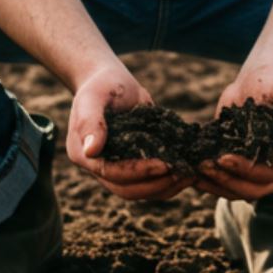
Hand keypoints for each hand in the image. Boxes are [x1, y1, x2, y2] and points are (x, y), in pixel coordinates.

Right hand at [66, 61, 194, 201]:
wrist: (110, 81)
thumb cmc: (101, 85)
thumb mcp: (94, 97)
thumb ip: (91, 121)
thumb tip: (92, 151)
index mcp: (82, 154)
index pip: (111, 172)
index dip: (138, 172)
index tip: (164, 165)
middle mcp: (97, 167)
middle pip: (126, 190)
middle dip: (156, 185)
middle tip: (182, 175)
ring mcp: (115, 168)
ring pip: (139, 191)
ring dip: (165, 187)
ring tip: (189, 176)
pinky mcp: (132, 165)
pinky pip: (148, 182)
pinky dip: (167, 181)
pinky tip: (186, 172)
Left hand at [194, 61, 272, 201]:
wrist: (257, 80)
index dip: (247, 169)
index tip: (223, 158)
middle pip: (256, 189)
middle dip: (228, 181)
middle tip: (204, 166)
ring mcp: (259, 170)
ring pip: (240, 191)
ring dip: (217, 185)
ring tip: (195, 170)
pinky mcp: (241, 167)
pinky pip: (227, 183)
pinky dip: (210, 182)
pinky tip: (192, 174)